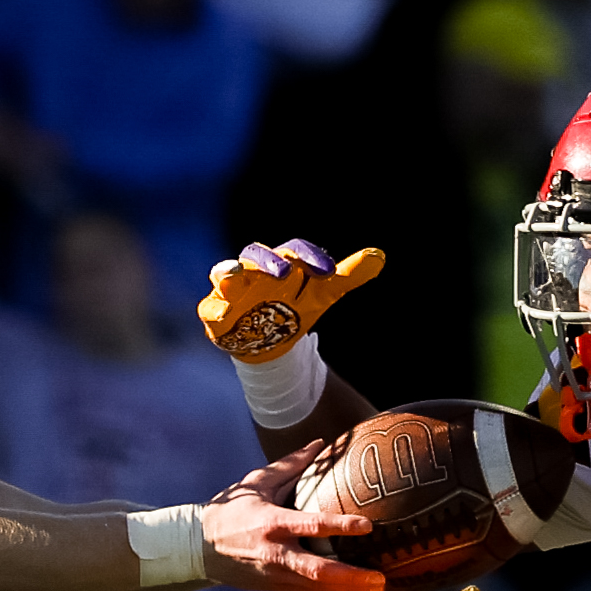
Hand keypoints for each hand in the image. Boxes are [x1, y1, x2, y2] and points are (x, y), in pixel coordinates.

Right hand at [198, 239, 385, 362]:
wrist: (269, 340)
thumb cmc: (294, 308)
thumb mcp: (323, 293)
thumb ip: (349, 275)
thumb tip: (380, 256)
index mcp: (283, 261)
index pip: (294, 250)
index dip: (309, 256)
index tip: (328, 270)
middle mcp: (255, 269)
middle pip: (258, 254)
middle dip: (270, 261)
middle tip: (284, 272)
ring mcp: (231, 288)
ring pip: (225, 272)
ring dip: (228, 271)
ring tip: (233, 274)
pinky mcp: (215, 310)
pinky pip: (210, 307)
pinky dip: (215, 309)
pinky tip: (224, 315)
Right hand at [201, 443, 389, 590]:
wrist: (197, 549)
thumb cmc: (230, 509)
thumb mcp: (256, 482)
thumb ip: (291, 465)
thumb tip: (321, 443)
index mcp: (271, 523)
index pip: (309, 526)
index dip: (338, 526)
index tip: (367, 525)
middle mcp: (276, 554)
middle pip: (318, 571)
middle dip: (351, 578)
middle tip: (383, 578)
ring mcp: (279, 576)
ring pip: (322, 590)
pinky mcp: (281, 588)